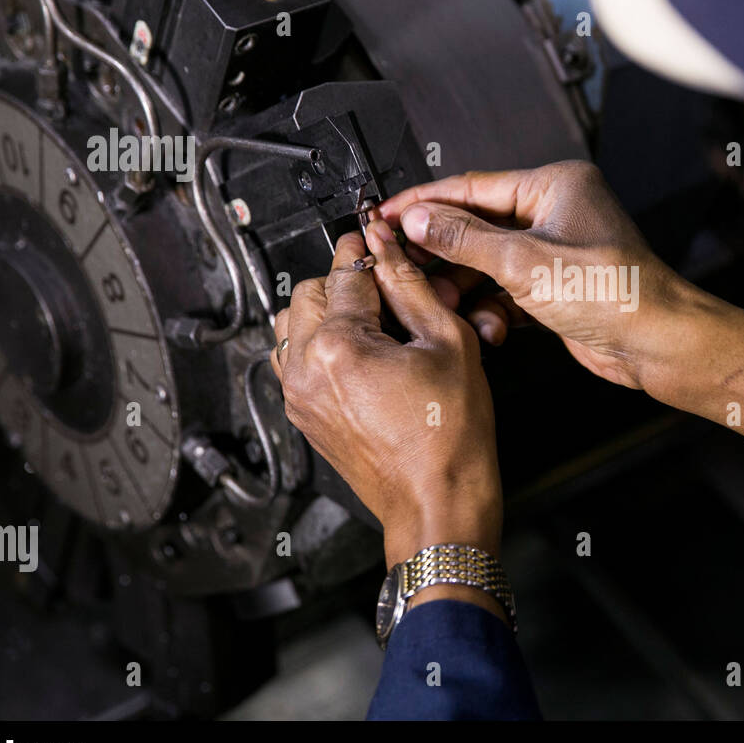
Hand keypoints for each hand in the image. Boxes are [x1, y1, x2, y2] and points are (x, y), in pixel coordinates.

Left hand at [271, 221, 501, 571]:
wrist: (438, 502)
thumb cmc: (450, 438)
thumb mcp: (448, 343)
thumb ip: (411, 286)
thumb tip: (389, 247)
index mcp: (339, 346)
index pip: (344, 271)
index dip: (367, 249)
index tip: (378, 239)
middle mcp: (306, 370)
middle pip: (308, 292)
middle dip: (345, 282)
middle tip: (388, 290)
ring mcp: (299, 397)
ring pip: (293, 326)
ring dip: (326, 313)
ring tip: (374, 326)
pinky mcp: (304, 416)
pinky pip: (296, 362)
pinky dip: (321, 347)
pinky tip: (363, 357)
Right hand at [378, 161, 743, 451]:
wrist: (658, 345)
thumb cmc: (615, 293)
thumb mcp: (524, 263)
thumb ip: (463, 239)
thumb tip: (419, 217)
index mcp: (553, 186)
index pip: (472, 187)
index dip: (424, 202)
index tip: (385, 214)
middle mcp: (554, 213)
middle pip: (476, 227)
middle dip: (444, 255)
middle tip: (407, 269)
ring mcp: (555, 251)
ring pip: (487, 264)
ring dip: (467, 289)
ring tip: (445, 305)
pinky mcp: (556, 288)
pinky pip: (506, 292)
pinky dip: (493, 310)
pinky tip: (490, 329)